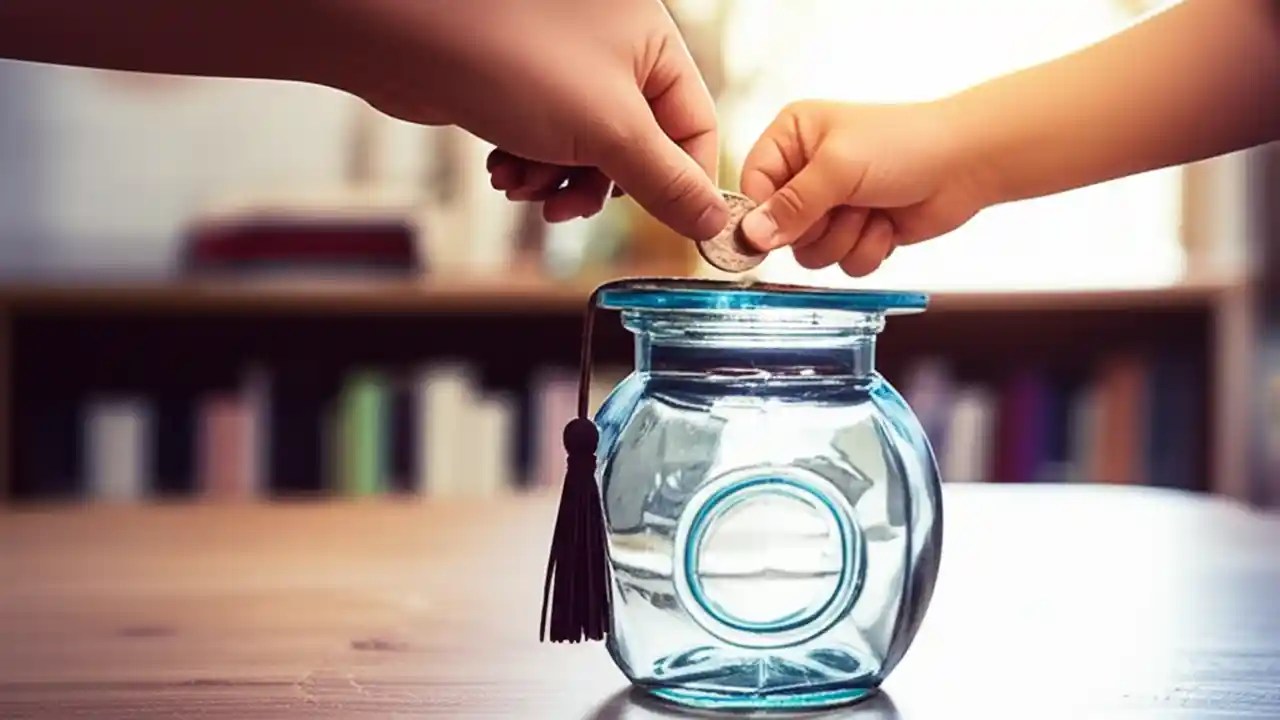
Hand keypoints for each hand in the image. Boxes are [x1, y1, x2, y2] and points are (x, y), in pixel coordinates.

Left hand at [330, 0, 727, 239]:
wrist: (402, 36)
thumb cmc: (509, 56)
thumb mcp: (608, 130)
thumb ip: (666, 182)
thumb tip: (714, 221)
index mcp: (651, 40)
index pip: (695, 125)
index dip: (686, 182)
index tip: (678, 229)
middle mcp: (612, 48)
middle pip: (638, 144)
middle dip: (602, 185)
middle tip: (569, 208)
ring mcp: (564, 66)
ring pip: (587, 150)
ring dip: (558, 180)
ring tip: (524, 183)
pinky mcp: (521, 85)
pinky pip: (546, 141)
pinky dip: (528, 163)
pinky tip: (503, 168)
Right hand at [738, 100, 994, 276]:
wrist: (968, 163)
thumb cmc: (906, 145)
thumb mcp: (838, 168)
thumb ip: (792, 205)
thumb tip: (752, 236)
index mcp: (792, 137)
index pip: (753, 186)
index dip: (763, 215)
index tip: (776, 232)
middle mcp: (807, 171)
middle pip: (779, 229)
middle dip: (817, 228)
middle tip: (846, 208)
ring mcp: (833, 204)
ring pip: (811, 252)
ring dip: (845, 240)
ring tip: (872, 211)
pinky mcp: (857, 230)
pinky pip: (843, 262)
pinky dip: (868, 249)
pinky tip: (887, 224)